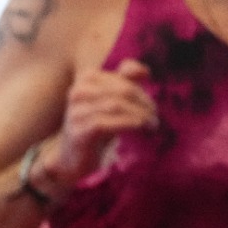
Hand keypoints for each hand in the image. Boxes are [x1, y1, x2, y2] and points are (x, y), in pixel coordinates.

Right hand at [39, 58, 156, 193]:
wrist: (73, 157)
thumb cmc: (97, 126)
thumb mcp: (112, 101)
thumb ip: (126, 82)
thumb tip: (144, 71)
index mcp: (86, 78)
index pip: (124, 75)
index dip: (142, 90)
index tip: (151, 106)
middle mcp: (78, 91)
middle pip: (123, 90)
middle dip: (144, 103)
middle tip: (154, 117)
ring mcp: (76, 111)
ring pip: (117, 105)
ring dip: (141, 115)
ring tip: (152, 125)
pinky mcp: (79, 130)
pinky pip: (108, 123)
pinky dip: (129, 124)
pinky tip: (140, 129)